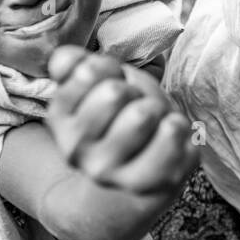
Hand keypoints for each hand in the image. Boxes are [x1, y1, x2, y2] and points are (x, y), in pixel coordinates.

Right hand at [46, 46, 198, 195]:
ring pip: (143, 113)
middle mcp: (77, 150)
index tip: (114, 86)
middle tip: (137, 107)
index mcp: (59, 120)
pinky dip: (180, 127)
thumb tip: (66, 58)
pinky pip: (173, 133)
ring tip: (155, 124)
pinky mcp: (151, 181)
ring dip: (159, 109)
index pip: (88, 71)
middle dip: (135, 91)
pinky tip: (169, 138)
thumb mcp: (95, 86)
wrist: (140, 176)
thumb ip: (75, 66)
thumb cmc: (121, 118)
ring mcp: (112, 172)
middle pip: (115, 93)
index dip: (110, 69)